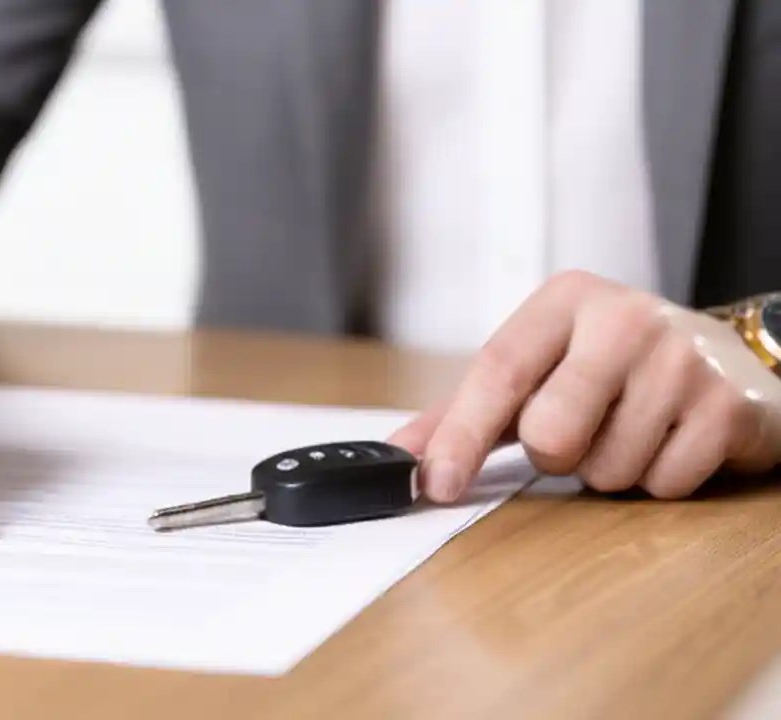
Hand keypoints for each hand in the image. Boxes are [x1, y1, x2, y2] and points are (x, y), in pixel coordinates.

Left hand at [389, 270, 780, 501]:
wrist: (728, 361)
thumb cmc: (610, 368)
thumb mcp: (537, 370)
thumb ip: (462, 412)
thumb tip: (398, 456)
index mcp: (565, 300)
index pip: (498, 372)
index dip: (462, 435)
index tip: (436, 484)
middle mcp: (624, 317)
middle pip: (549, 433)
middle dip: (555, 456)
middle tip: (581, 429)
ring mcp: (682, 359)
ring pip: (605, 469)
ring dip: (608, 469)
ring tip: (631, 429)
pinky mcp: (727, 406)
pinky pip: (662, 484)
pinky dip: (657, 480)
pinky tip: (669, 441)